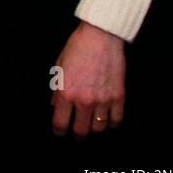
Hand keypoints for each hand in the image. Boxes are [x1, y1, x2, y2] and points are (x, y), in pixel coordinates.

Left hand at [51, 21, 125, 138]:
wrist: (100, 37)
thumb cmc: (77, 48)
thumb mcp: (59, 67)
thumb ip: (56, 88)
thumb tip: (54, 104)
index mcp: (65, 93)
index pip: (60, 123)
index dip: (59, 132)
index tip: (60, 132)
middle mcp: (84, 100)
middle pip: (81, 131)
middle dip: (78, 135)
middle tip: (78, 134)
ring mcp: (103, 101)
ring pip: (99, 129)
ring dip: (95, 129)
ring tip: (92, 124)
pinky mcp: (118, 97)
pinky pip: (116, 120)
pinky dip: (111, 123)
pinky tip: (107, 119)